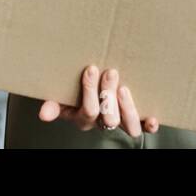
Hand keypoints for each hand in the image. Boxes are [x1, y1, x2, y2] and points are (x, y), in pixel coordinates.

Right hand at [37, 65, 158, 136]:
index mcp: (83, 116)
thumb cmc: (73, 89)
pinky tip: (153, 118)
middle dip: (109, 95)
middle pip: (108, 118)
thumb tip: (43, 114)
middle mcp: (102, 121)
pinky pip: (144, 127)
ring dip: (127, 108)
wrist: (89, 84)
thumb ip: (53, 103)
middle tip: (110, 72)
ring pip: (128, 126)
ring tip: (124, 88)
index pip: (87, 110)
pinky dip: (149, 124)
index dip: (90, 91)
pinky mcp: (135, 119)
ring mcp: (120, 120)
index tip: (92, 68)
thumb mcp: (60, 94)